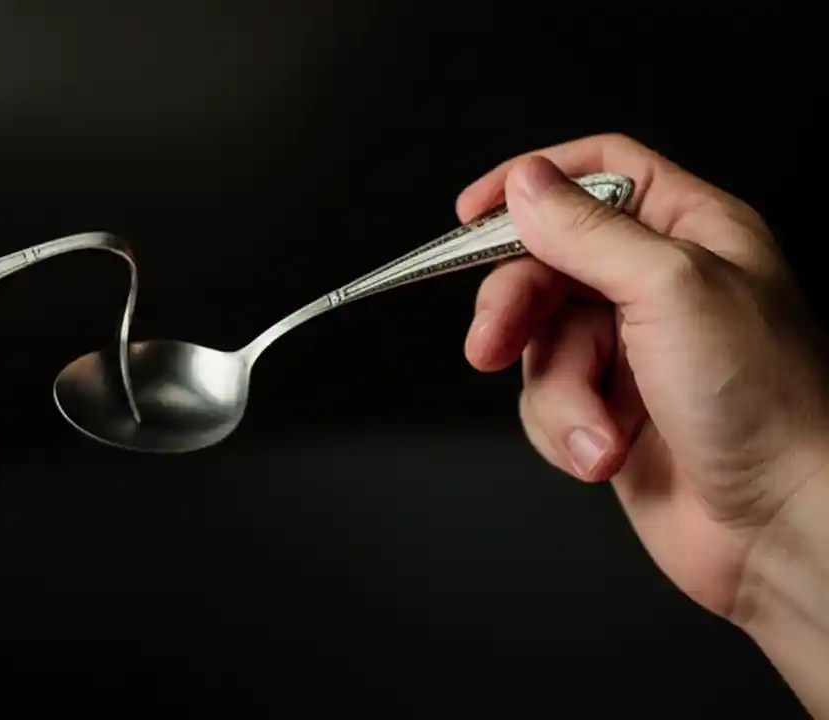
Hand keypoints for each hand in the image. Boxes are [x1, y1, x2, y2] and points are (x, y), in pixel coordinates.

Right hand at [457, 135, 828, 711]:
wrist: (781, 524)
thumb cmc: (766, 405)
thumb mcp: (669, 289)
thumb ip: (587, 231)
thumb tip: (525, 183)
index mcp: (691, 231)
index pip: (599, 173)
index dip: (533, 181)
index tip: (472, 212)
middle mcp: (658, 284)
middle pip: (546, 262)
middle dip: (513, 308)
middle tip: (490, 343)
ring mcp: (631, 349)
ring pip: (537, 342)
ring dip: (560, 394)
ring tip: (599, 430)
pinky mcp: (608, 408)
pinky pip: (545, 400)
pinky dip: (566, 430)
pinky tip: (605, 453)